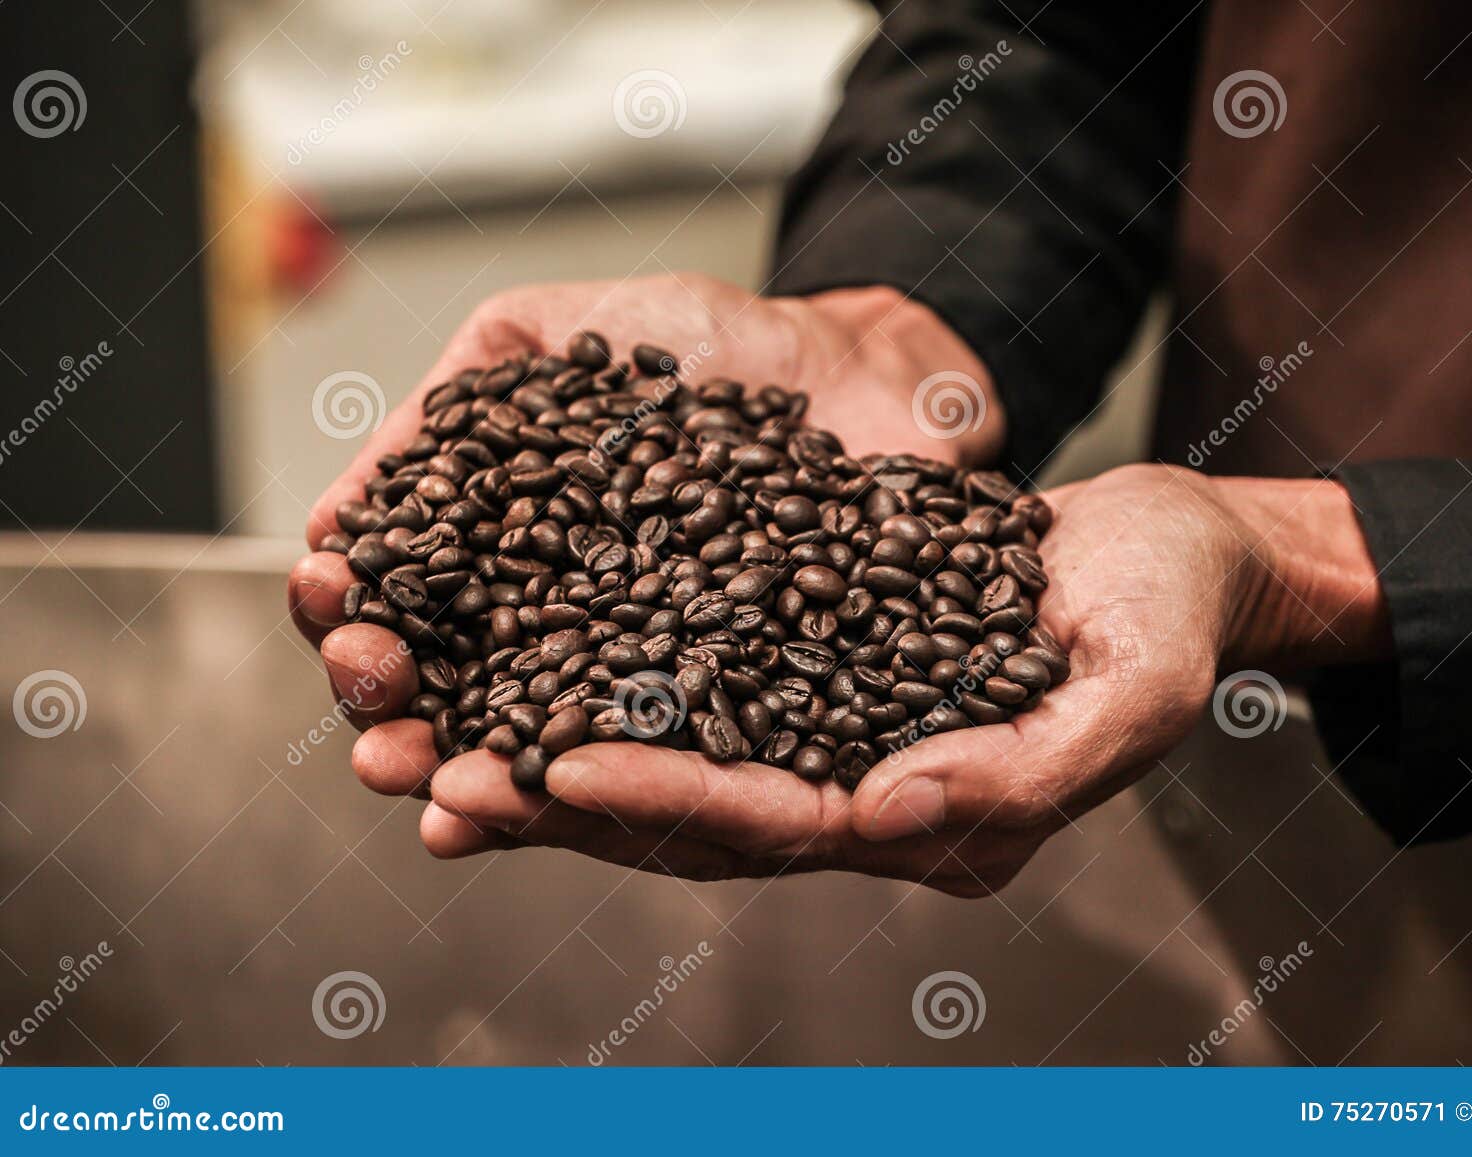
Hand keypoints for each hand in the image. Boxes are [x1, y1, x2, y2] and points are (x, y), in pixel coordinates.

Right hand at [286, 274, 998, 859]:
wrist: (854, 361)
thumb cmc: (706, 344)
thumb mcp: (551, 334)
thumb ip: (449, 402)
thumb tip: (334, 511)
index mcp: (506, 553)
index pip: (408, 605)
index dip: (355, 611)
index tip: (330, 594)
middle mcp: (564, 629)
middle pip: (458, 696)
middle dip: (396, 716)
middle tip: (372, 714)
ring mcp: (648, 674)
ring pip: (544, 749)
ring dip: (475, 785)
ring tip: (431, 794)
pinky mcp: (738, 707)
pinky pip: (669, 761)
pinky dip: (606, 795)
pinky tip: (547, 808)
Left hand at [416, 464, 1389, 893]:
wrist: (1170, 551)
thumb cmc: (1164, 613)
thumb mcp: (1131, 689)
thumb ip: (1022, 774)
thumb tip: (884, 819)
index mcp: (935, 820)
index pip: (777, 826)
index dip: (665, 801)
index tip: (557, 772)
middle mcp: (866, 797)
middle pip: (693, 814)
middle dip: (568, 799)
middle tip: (444, 779)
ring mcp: (831, 739)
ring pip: (671, 761)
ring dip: (553, 749)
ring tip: (437, 733)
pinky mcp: (810, 672)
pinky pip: (689, 687)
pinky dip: (602, 676)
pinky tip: (515, 657)